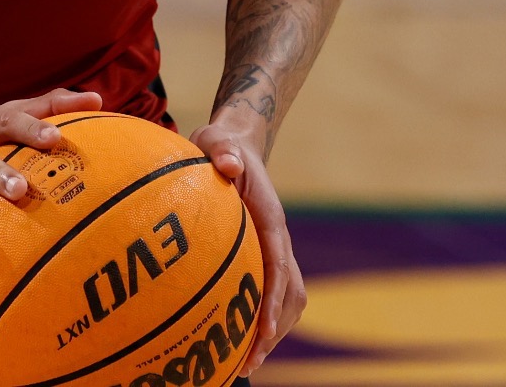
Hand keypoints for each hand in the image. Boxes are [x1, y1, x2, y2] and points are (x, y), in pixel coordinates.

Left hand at [190, 116, 303, 376]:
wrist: (233, 146)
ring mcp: (273, 250)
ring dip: (272, 333)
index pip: (278, 263)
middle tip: (248, 362)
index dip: (273, 297)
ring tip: (243, 365)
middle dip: (275, 330)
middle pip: (291, 293)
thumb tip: (228, 164)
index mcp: (269, 217)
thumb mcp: (214, 140)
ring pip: (287, 301)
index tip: (262, 330)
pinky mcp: (262, 257)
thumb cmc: (219, 147)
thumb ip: (221, 150)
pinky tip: (233, 342)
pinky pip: (270, 296)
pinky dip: (259, 322)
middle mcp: (277, 238)